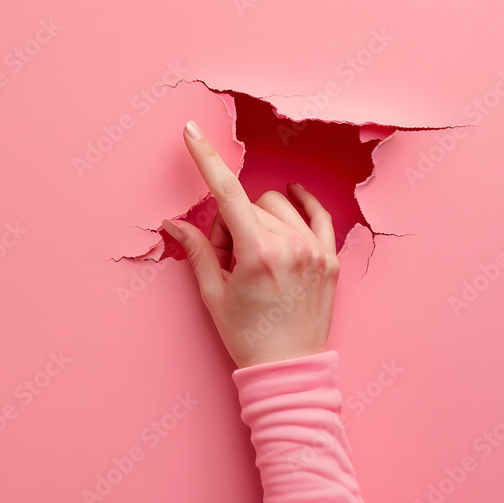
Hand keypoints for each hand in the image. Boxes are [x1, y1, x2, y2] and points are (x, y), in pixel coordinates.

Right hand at [161, 121, 339, 368]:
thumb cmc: (247, 336)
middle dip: (232, 223)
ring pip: (278, 207)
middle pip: (249, 205)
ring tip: (255, 257)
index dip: (206, 159)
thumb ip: (196, 251)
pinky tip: (293, 198)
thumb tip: (173, 224)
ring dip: (260, 220)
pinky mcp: (330, 259)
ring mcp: (315, 251)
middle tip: (228, 258)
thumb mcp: (214, 295)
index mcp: (258, 254)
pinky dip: (303, 204)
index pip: (227, 193)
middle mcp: (291, 246)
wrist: (288, 369)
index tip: (192, 132)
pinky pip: (319, 214)